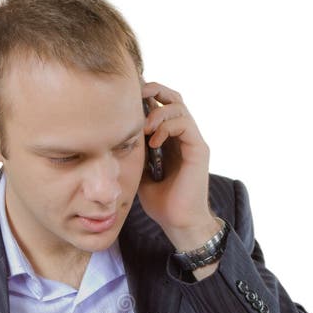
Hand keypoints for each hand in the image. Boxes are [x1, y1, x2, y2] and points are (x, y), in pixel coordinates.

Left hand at [138, 82, 218, 252]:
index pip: (161, 104)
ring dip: (158, 112)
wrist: (177, 222)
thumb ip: (135, 152)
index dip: (146, 96)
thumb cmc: (160, 202)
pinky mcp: (199, 150)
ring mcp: (192, 141)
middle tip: (136, 96)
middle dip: (154, 90)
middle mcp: (183, 136)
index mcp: (170, 138)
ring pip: (179, 107)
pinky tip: (154, 142)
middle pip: (173, 97)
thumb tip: (114, 136)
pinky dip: (167, 127)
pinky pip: (185, 124)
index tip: (125, 99)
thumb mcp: (140, 171)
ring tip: (144, 128)